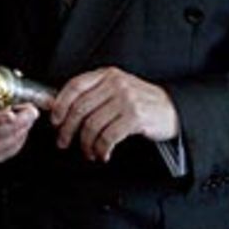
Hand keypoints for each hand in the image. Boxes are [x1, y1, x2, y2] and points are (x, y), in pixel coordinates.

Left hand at [50, 66, 178, 162]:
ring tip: (88, 152)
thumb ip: (93, 93)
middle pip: (80, 108)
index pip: (74, 86)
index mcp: (106, 75)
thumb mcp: (116, 88)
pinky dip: (101, 148)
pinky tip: (102, 153)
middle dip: (67, 129)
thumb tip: (60, 108)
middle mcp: (115, 84)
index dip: (60, 105)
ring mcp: (126, 100)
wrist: (173, 109)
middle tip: (63, 142)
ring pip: (92, 125)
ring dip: (86, 143)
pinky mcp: (135, 117)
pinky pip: (109, 136)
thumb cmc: (139, 102)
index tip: (54, 120)